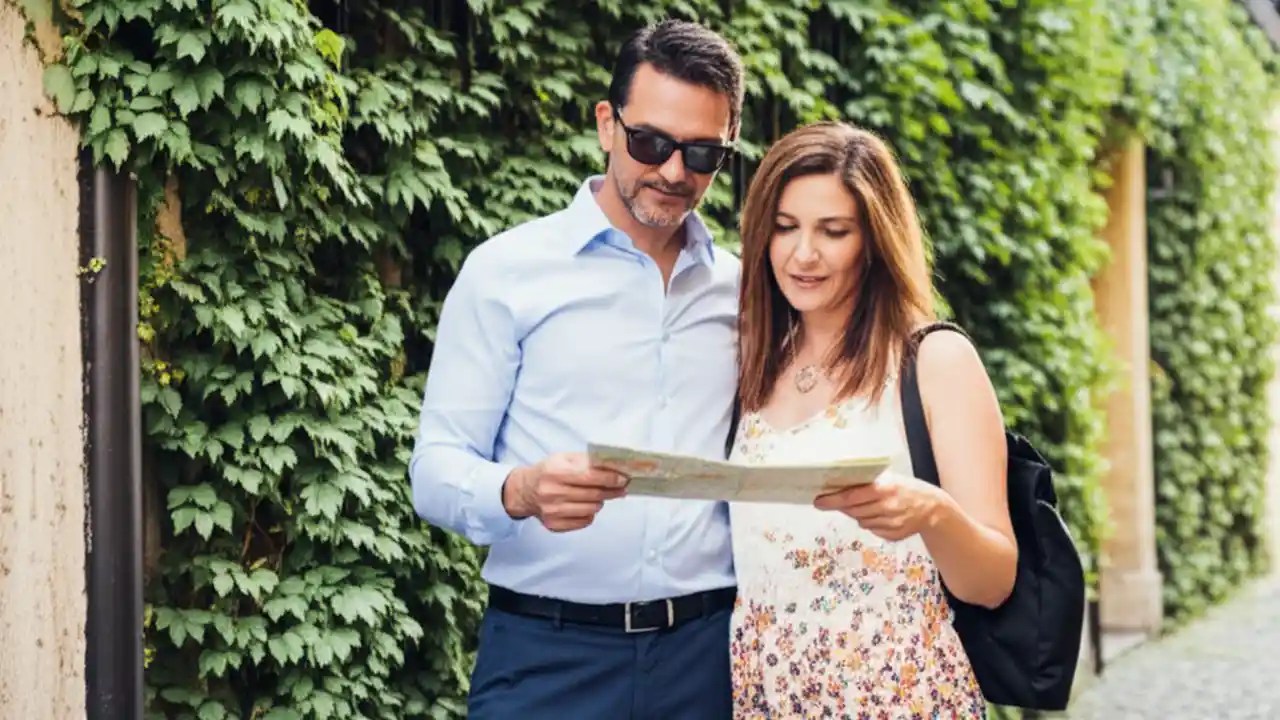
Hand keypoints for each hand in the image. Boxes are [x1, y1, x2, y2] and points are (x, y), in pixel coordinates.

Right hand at [502, 452, 627, 531]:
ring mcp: (552, 511)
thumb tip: (614, 467)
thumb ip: (587, 461)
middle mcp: (552, 492)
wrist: (525, 491)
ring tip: (598, 495)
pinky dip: (590, 513)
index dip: (610, 478)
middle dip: (612, 491)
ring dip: (600, 501)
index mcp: (555, 472)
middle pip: (593, 494)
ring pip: (591, 509)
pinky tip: (586, 506)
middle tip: (622, 488)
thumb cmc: (549, 472)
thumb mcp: (564, 459)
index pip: (590, 477)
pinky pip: (584, 521)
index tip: (624, 479)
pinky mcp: (554, 525)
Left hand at [813, 472, 945, 541]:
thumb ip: (867, 483)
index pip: (851, 496)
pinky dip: (871, 522)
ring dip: (858, 514)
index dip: (832, 500)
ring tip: (869, 505)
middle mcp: (887, 507)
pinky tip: (881, 515)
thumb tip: (839, 486)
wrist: (932, 507)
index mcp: (884, 489)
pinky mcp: (893, 535)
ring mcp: (891, 524)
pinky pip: (872, 529)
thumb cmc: (906, 489)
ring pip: (861, 521)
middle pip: (853, 511)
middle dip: (842, 507)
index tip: (818, 501)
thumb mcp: (889, 479)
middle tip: (832, 501)